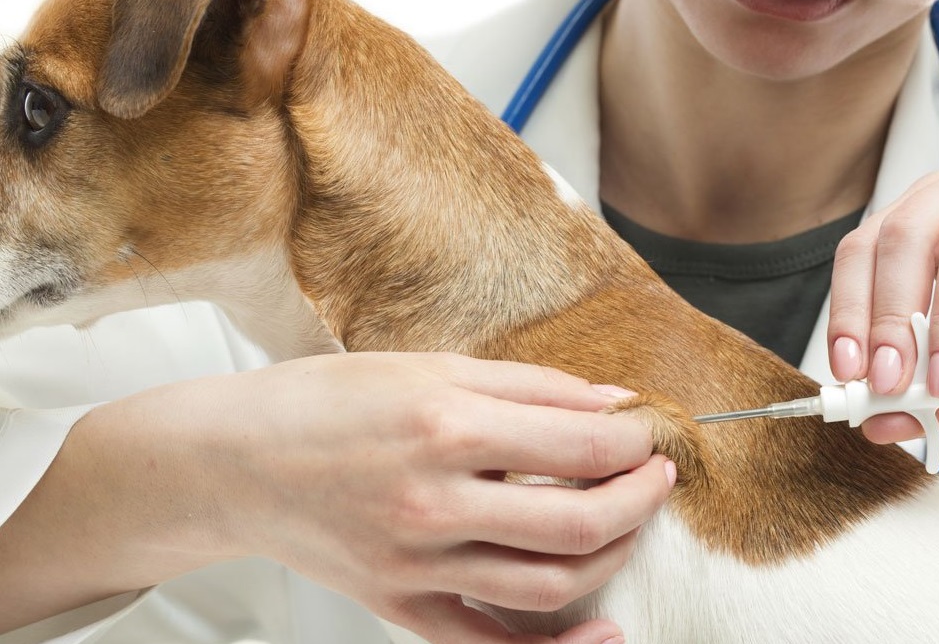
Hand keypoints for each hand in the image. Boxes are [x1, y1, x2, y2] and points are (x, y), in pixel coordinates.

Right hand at [210, 352, 675, 642]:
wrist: (234, 462)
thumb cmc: (326, 403)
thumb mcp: (429, 367)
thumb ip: (528, 387)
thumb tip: (608, 404)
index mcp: (444, 427)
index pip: (580, 450)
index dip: (634, 445)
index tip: (649, 435)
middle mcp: (432, 504)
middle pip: (577, 525)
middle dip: (639, 500)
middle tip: (658, 477)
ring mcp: (416, 566)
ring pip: (548, 587)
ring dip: (612, 557)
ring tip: (628, 525)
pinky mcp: (400, 606)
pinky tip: (603, 631)